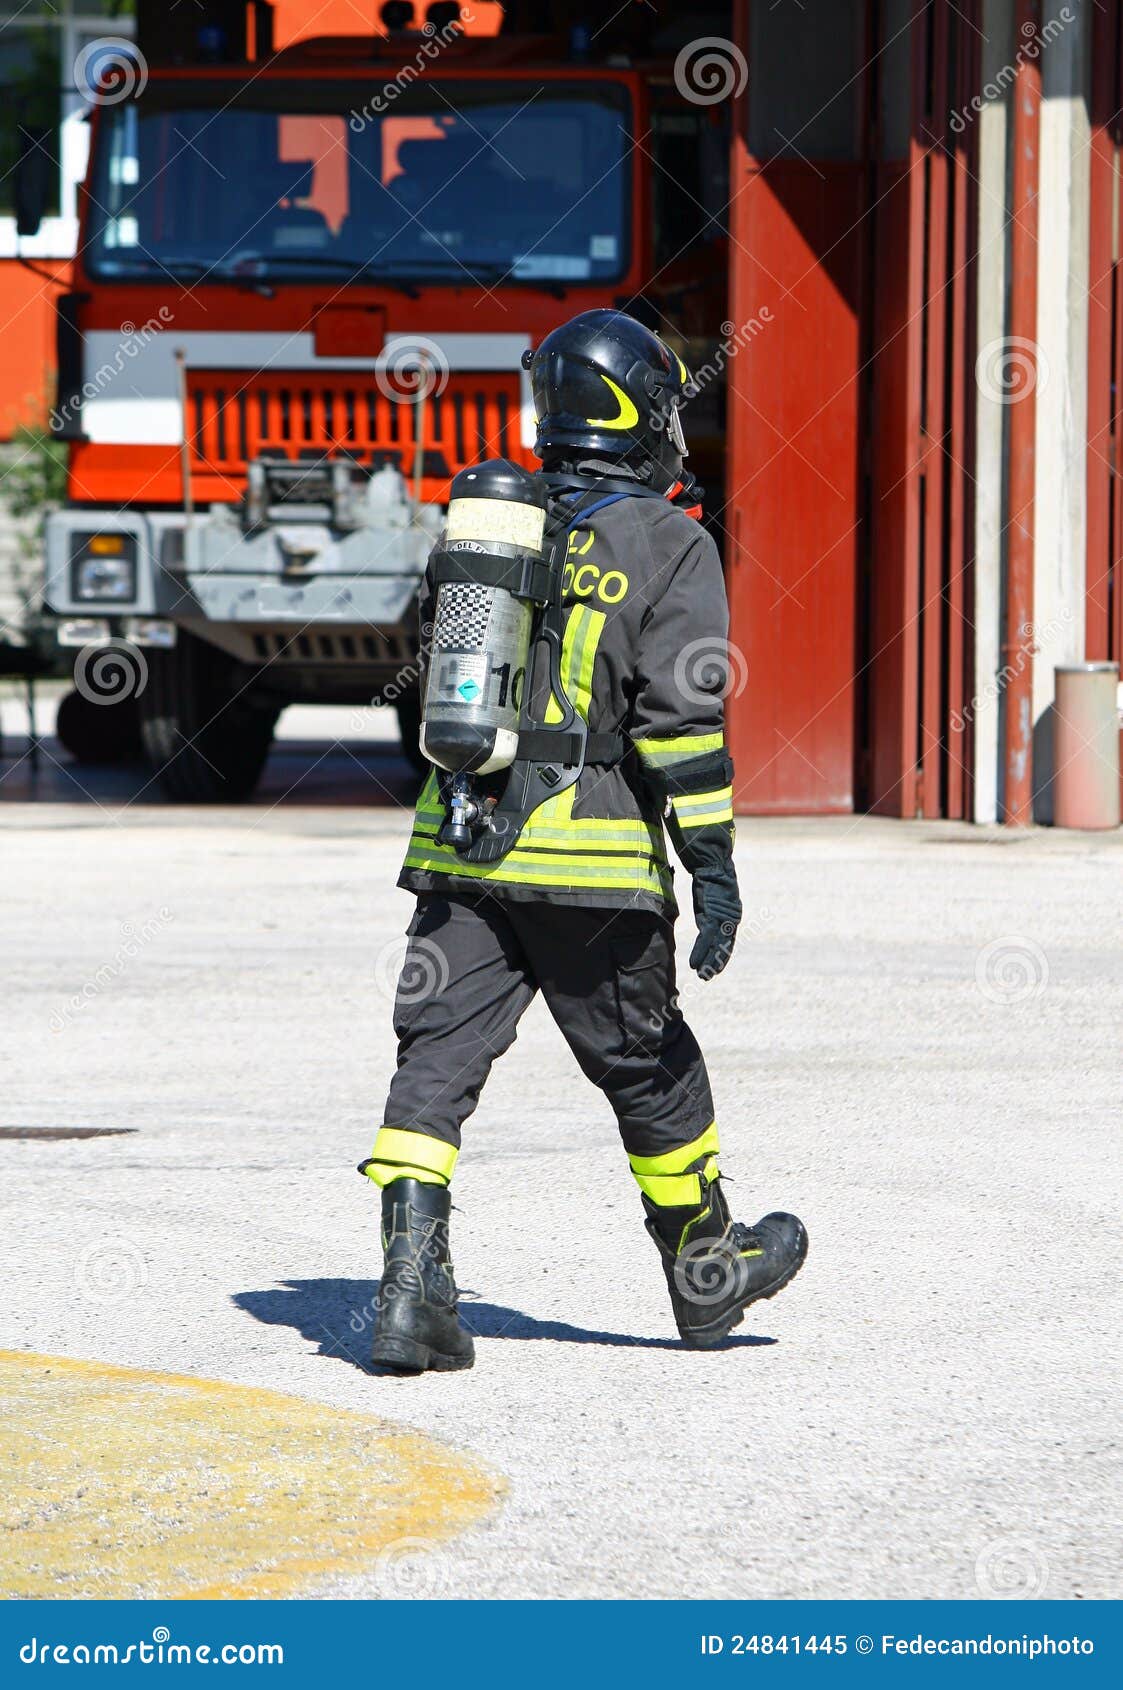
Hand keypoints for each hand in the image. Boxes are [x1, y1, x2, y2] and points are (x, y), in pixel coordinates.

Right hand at [688, 862, 740, 979]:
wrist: (713, 866)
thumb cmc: (711, 881)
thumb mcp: (712, 901)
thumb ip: (711, 913)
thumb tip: (706, 920)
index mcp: (730, 919)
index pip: (726, 943)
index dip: (721, 958)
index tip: (715, 970)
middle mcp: (730, 921)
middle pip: (723, 948)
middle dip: (715, 963)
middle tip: (707, 978)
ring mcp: (723, 920)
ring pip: (716, 947)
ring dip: (707, 963)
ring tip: (702, 976)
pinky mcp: (713, 916)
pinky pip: (706, 939)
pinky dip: (700, 953)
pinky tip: (694, 964)